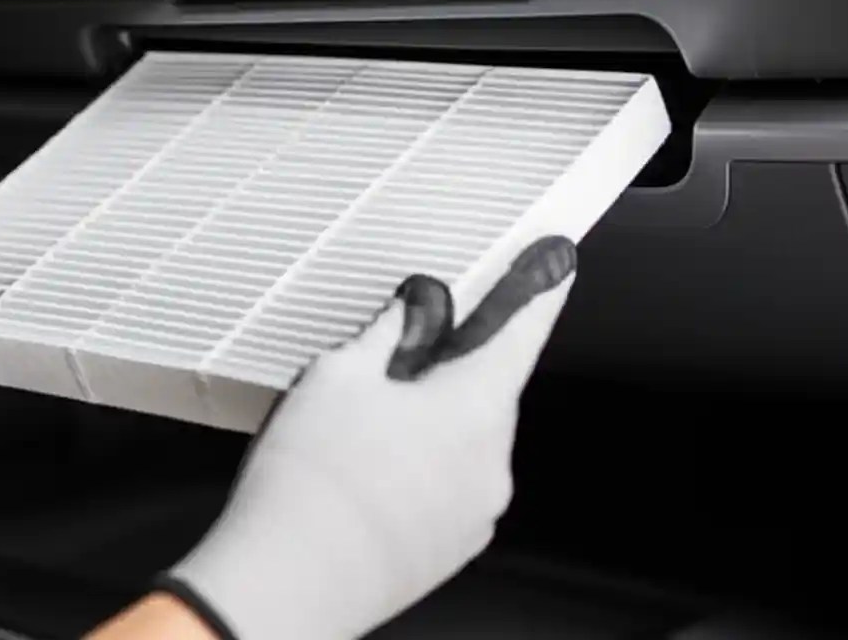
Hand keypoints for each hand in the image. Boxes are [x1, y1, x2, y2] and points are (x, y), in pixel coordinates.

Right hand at [156, 236, 576, 639]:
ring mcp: (475, 512)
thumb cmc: (311, 481)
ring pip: (462, 444)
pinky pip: (447, 490)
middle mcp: (492, 462)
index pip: (525, 331)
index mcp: (476, 407)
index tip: (558, 264)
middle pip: (485, 392)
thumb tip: (417, 308)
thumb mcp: (338, 375)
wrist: (290, 583)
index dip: (540, 292)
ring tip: (357, 441)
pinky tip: (364, 478)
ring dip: (427, 429)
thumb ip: (389, 331)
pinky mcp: (451, 549)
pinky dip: (418, 474)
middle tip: (384, 374)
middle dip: (444, 374)